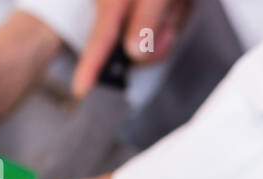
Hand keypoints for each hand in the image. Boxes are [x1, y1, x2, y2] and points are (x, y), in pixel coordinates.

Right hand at [72, 0, 191, 97]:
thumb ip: (147, 19)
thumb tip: (134, 52)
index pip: (101, 37)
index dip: (91, 65)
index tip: (80, 88)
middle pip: (134, 41)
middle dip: (160, 38)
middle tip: (173, 19)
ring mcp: (131, 1)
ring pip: (155, 30)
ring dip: (173, 19)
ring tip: (180, 0)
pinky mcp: (145, 3)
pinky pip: (165, 16)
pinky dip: (176, 11)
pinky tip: (182, 0)